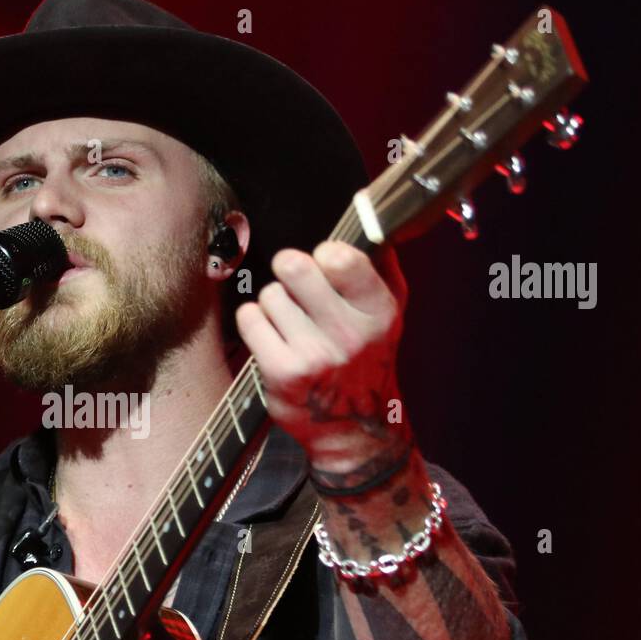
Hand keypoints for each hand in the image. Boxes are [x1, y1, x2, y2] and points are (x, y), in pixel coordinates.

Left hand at [235, 241, 410, 474]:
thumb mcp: (389, 313)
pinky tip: (272, 338)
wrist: (353, 430)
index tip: (325, 267)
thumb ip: (380, 264)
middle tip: (295, 285)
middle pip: (295, 267)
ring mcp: (315, 356)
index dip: (324, 255)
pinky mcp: (283, 373)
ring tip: (291, 325)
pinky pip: (250, 320)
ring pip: (270, 294)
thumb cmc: (366, 360)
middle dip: (289, 270)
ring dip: (274, 304)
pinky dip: (255, 323)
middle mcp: (350, 335)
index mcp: (380, 312)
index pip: (341, 257)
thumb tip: (368, 209)